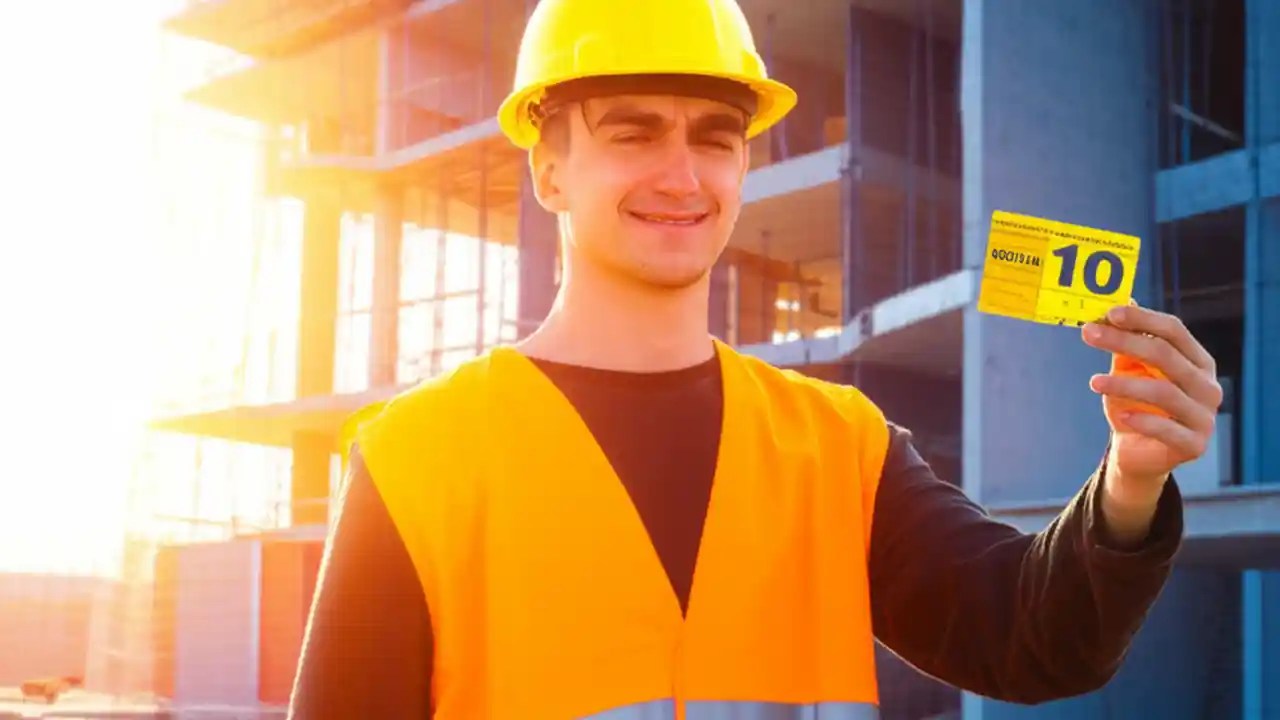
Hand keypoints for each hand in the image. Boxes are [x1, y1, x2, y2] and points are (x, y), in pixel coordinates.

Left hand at [1081, 303, 1222, 496]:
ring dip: (1124, 384)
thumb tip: (1116, 306)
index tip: (1109, 313)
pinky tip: (1121, 415)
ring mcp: (1204, 417)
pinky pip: (1167, 430)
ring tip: (1094, 381)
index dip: (1142, 319)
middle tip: (1089, 334)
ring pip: (1164, 392)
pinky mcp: (1194, 445)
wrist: (1137, 452)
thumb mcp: (1129, 371)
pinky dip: (1143, 420)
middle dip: (1125, 342)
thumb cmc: (1135, 405)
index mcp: (1198, 361)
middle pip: (1166, 355)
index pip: (1174, 331)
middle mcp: (1207, 386)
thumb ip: (1126, 343)